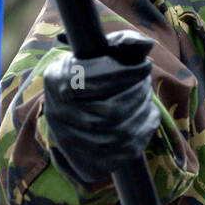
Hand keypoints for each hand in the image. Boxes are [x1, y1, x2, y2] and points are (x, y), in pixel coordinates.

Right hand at [43, 29, 160, 184]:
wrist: (78, 111)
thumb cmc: (94, 73)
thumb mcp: (101, 51)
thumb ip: (122, 43)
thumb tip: (145, 45)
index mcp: (57, 81)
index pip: (92, 80)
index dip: (126, 73)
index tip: (145, 66)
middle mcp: (58, 114)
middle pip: (110, 110)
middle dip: (138, 94)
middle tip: (146, 84)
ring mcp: (72, 142)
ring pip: (120, 133)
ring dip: (143, 112)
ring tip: (146, 98)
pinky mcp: (90, 162)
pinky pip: (127, 151)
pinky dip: (144, 130)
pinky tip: (147, 115)